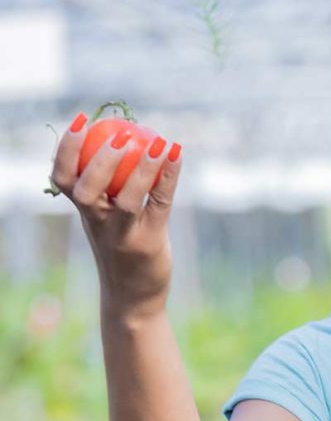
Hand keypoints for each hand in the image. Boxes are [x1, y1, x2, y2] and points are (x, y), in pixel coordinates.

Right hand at [49, 112, 182, 317]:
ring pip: (126, 200)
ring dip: (141, 169)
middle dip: (97, 159)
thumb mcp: (109, 222)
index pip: (63, 179)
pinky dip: (168, 178)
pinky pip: (159, 205)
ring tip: (156, 143)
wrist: (134, 299)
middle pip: (86, 190)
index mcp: (86, 213)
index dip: (67, 149)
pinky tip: (177, 154)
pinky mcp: (149, 243)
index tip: (81, 121)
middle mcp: (99, 224)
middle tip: (119, 133)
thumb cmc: (123, 252)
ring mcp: (124, 235)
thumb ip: (109, 193)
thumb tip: (125, 146)